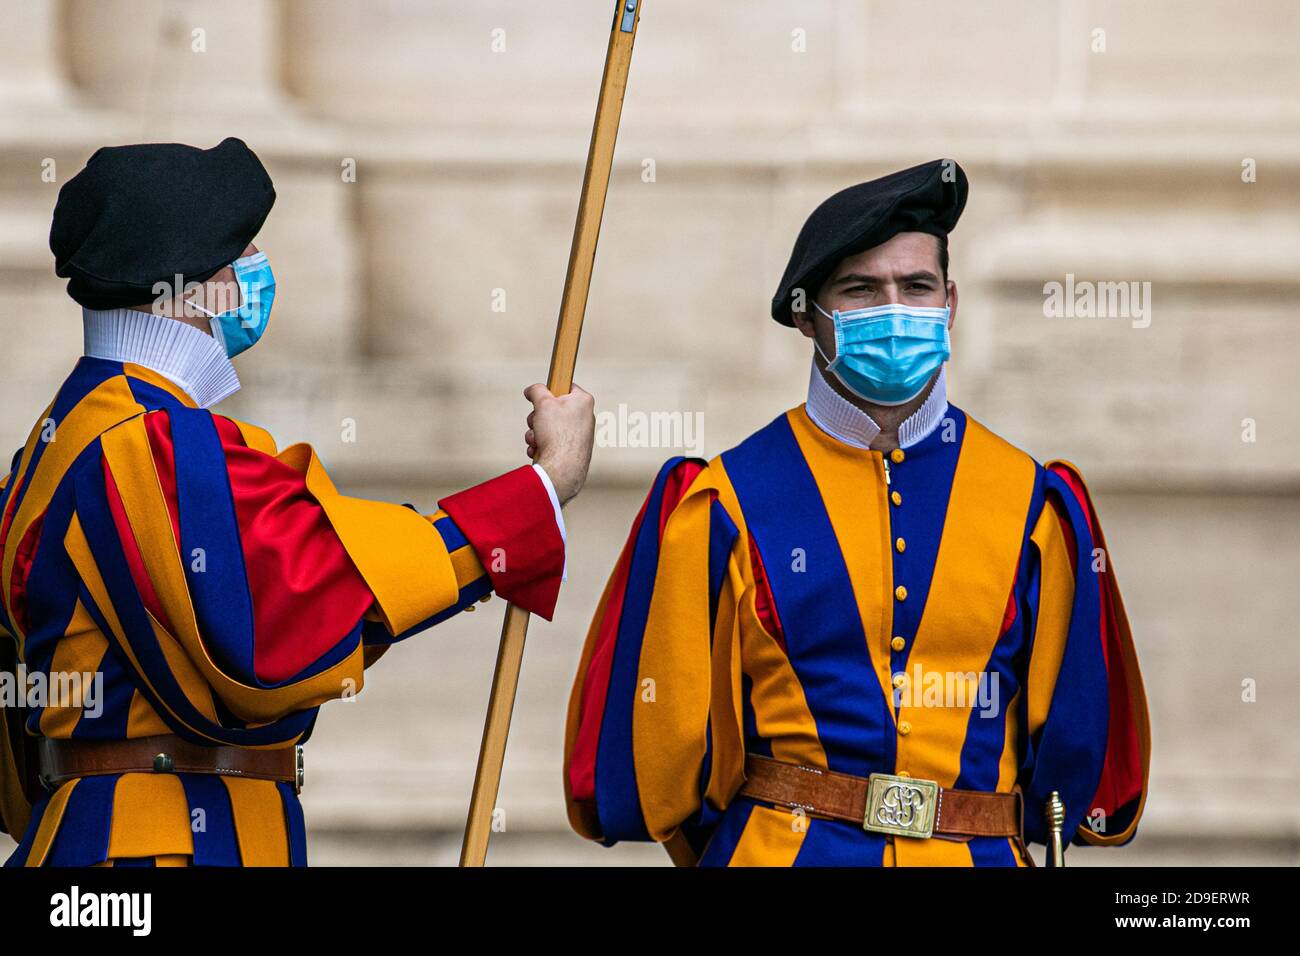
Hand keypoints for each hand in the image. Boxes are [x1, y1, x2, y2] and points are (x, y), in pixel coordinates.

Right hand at [525, 382, 594, 504]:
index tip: (540, 397)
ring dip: (535, 432)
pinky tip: (539, 450)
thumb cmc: (557, 434)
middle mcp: (585, 417)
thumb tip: (531, 390)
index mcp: (583, 401)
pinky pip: (550, 441)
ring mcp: (578, 435)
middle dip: (537, 417)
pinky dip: (540, 445)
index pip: (565, 386)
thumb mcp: (543, 403)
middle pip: (552, 408)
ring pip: (548, 426)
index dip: (549, 391)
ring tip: (537, 439)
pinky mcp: (571, 450)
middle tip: (536, 422)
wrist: (562, 468)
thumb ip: (537, 391)